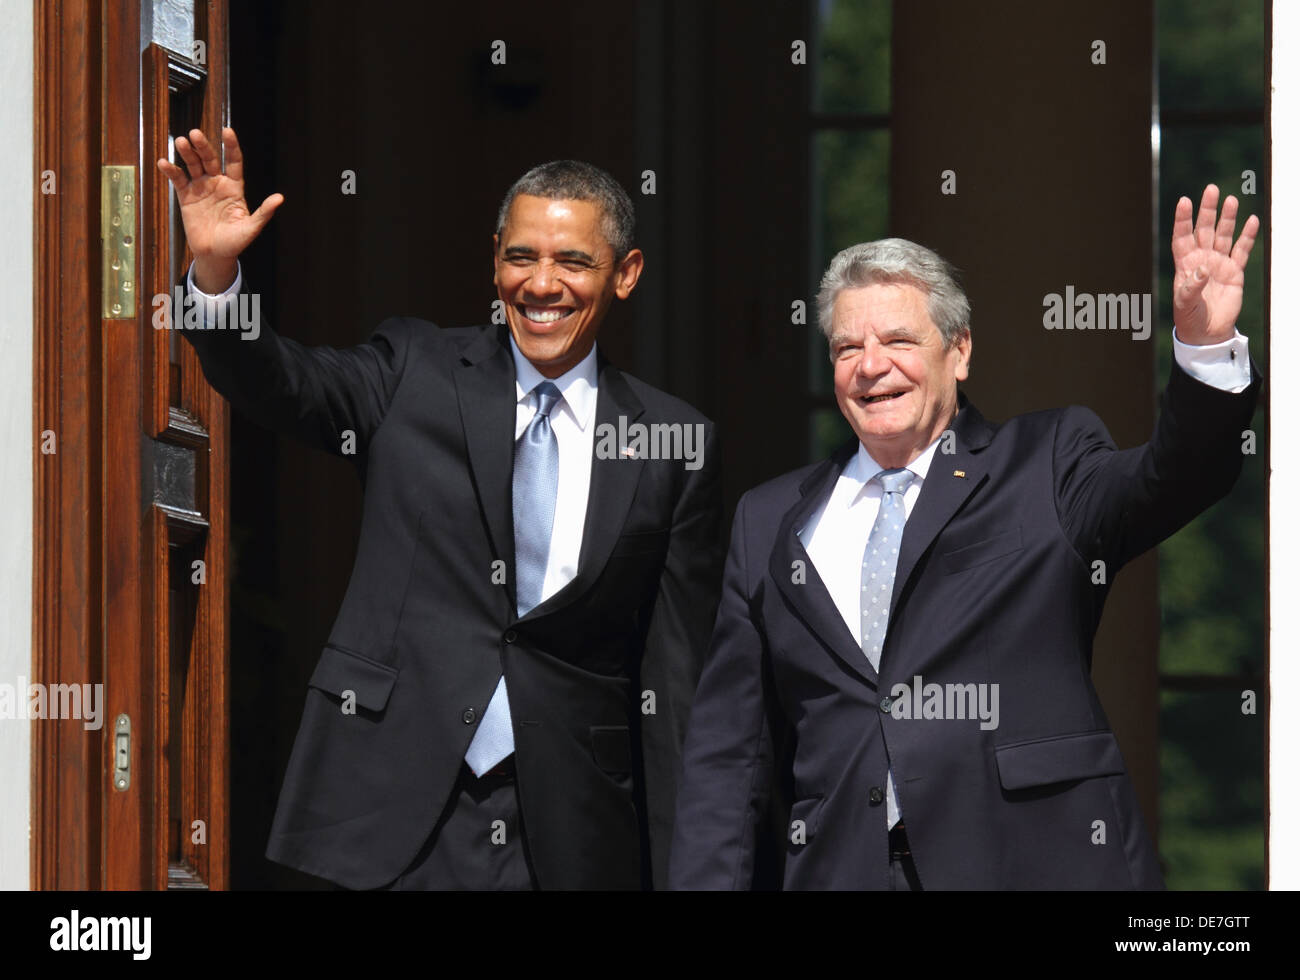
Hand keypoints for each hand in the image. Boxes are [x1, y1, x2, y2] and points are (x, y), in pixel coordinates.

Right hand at [156, 126, 282, 291]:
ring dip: (187, 153)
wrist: (215, 255)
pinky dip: (171, 171)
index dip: (231, 146)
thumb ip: (264, 212)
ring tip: (182, 142)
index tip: (228, 131)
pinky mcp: (186, 197)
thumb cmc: (236, 242)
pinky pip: (178, 180)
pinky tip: (164, 162)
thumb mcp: (251, 228)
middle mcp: (217, 183)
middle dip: (203, 146)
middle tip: (195, 134)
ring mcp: (201, 188)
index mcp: (234, 188)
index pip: (233, 162)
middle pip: (210, 159)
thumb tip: (280, 198)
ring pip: (193, 165)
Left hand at [1171, 184, 1258, 344]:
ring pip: (1223, 235)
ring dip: (1227, 218)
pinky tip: (1252, 221)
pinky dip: (1247, 236)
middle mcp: (1201, 259)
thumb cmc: (1189, 318)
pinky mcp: (1235, 271)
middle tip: (1211, 189)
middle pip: (1204, 229)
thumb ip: (1191, 287)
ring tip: (1231, 200)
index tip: (1184, 201)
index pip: (1182, 237)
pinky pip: (1242, 250)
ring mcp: (1218, 263)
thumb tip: (1202, 269)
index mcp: (1184, 264)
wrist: (1207, 332)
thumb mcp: (1185, 304)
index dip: (1183, 219)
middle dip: (1208, 210)